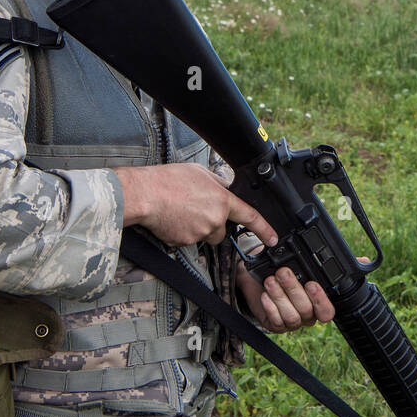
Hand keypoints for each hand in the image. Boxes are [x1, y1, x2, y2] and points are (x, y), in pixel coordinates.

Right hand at [114, 163, 277, 248]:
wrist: (144, 195)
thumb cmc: (168, 180)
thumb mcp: (200, 173)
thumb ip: (217, 184)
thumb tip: (224, 189)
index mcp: (222, 201)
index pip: (250, 217)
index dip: (264, 229)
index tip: (272, 238)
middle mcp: (214, 220)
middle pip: (221, 230)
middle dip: (212, 224)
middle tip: (194, 209)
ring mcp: (199, 233)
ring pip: (204, 235)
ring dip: (196, 228)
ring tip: (180, 211)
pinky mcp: (184, 242)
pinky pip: (187, 240)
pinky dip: (181, 232)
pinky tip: (171, 219)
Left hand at [235, 262, 335, 332]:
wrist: (260, 285)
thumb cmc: (283, 275)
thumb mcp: (298, 268)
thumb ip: (307, 267)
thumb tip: (328, 258)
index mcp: (319, 303)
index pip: (327, 311)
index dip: (321, 299)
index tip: (311, 284)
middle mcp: (308, 316)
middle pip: (306, 309)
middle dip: (293, 288)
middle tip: (283, 272)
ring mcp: (293, 323)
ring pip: (291, 316)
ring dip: (280, 296)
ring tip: (270, 281)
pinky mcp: (277, 327)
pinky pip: (276, 322)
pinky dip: (270, 307)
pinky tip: (265, 295)